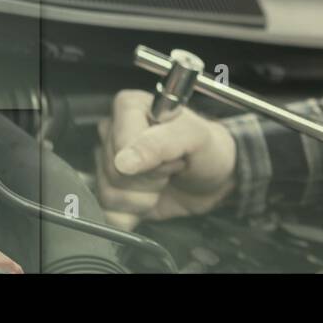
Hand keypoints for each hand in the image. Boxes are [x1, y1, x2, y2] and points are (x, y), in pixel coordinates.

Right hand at [94, 89, 235, 229]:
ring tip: (163, 182)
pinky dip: (132, 215)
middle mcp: (114, 132)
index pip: (120, 144)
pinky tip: (148, 201)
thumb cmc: (208, 149)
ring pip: (108, 193)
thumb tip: (123, 162)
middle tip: (172, 169)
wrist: (215, 179)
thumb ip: (162, 142)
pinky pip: (107, 212)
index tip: (173, 156)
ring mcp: (109, 162)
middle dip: (149, 179)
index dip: (149, 159)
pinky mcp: (111, 191)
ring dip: (143, 198)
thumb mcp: (196, 137)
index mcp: (130, 107)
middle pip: (113, 170)